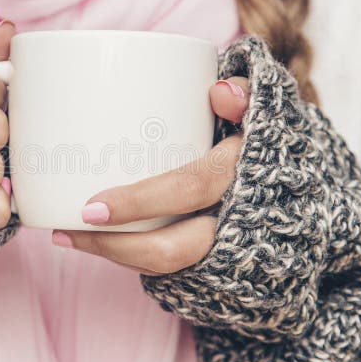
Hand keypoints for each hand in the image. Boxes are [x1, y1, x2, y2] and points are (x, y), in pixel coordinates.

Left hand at [51, 77, 250, 274]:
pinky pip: (170, 269)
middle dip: (116, 247)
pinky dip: (130, 258)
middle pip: (175, 248)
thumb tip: (219, 92)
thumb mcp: (265, 109)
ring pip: (169, 266)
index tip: (90, 207)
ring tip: (65, 237)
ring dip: (114, 256)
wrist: (296, 186)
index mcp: (249, 174)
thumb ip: (244, 93)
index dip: (140, 202)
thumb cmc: (265, 137)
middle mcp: (242, 220)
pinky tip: (96, 243)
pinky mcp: (216, 262)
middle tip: (64, 233)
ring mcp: (231, 248)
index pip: (191, 189)